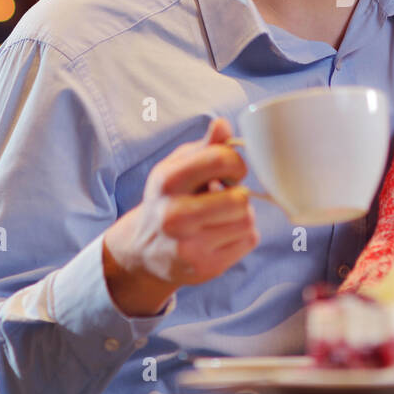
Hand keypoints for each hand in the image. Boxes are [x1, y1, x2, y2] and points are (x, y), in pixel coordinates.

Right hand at [102, 117, 256, 315]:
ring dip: (242, 216)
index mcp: (167, 181)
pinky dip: (242, 235)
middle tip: (226, 197)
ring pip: (247, 220)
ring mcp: (189, 246)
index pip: (221, 159)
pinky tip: (222, 234)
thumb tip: (223, 125)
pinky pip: (249, 241)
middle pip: (240, 198)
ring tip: (222, 216)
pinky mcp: (205, 268)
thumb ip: (205, 146)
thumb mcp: (178, 167)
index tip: (231, 171)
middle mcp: (174, 215)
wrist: (144, 250)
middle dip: (239, 195)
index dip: (236, 163)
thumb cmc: (169, 199)